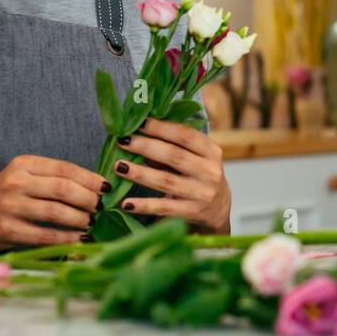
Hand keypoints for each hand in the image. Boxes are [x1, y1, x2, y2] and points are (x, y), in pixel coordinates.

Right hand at [0, 154, 108, 248]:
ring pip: (56, 212)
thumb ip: (52, 178)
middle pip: (62, 189)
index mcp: (23, 164)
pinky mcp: (8, 230)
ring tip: (92, 222)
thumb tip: (96, 187)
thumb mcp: (25, 176)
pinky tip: (79, 238)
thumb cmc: (7, 195)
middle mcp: (16, 182)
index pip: (64, 168)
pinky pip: (45, 234)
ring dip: (80, 219)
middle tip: (100, 207)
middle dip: (88, 199)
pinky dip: (66, 237)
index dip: (89, 178)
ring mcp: (10, 206)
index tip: (106, 187)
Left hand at [114, 118, 230, 234]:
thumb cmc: (199, 176)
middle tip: (123, 141)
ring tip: (119, 167)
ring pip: (165, 181)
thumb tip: (140, 134)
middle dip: (145, 146)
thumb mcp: (196, 158)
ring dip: (139, 173)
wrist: (217, 211)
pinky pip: (163, 207)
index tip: (140, 123)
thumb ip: (174, 146)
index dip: (161, 128)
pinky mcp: (191, 213)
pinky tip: (126, 203)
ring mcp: (201, 194)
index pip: (185, 135)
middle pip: (174, 156)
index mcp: (211, 152)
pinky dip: (143, 205)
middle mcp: (209, 172)